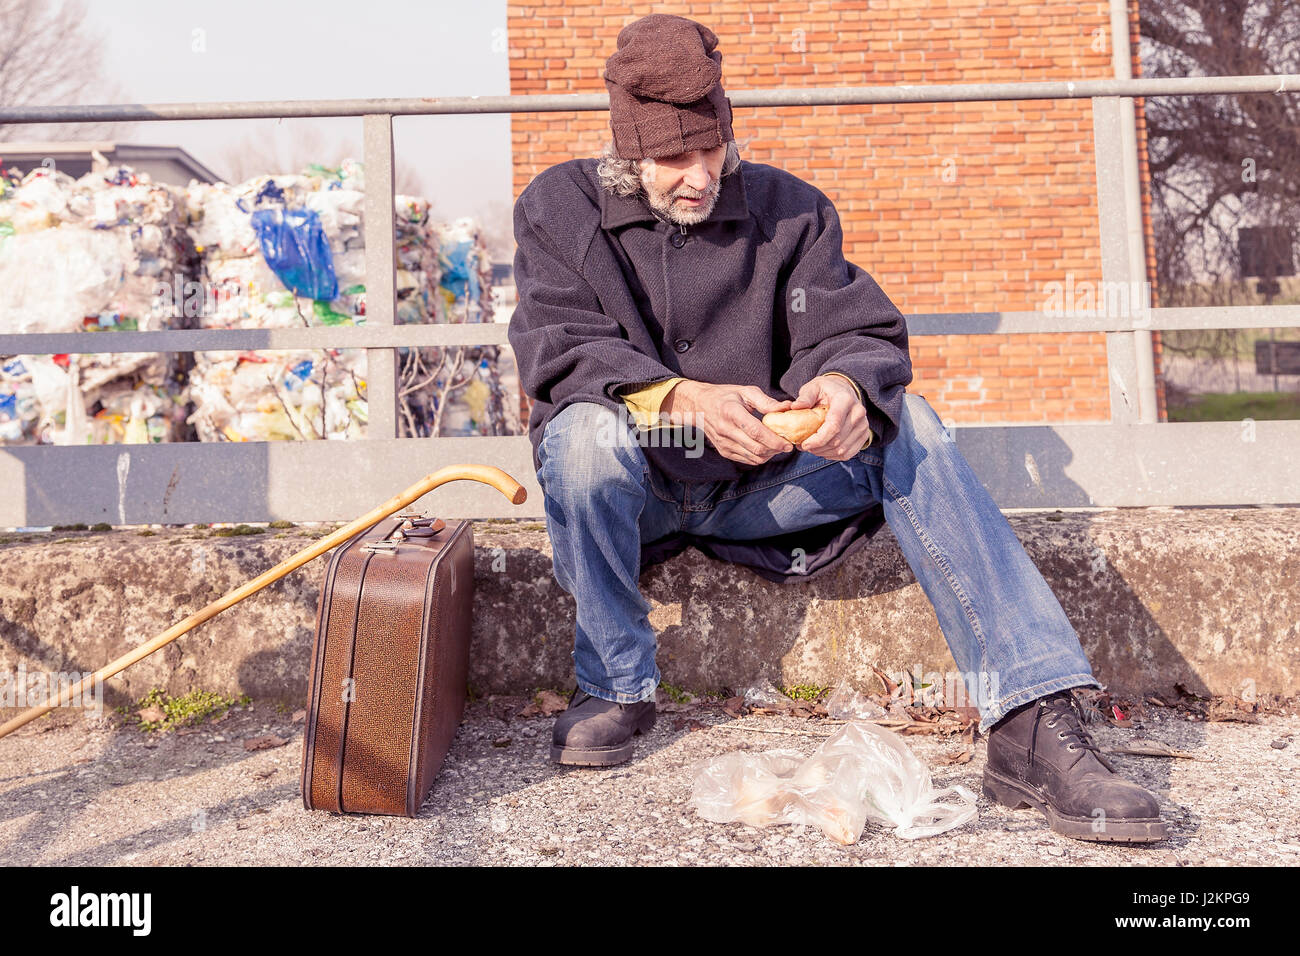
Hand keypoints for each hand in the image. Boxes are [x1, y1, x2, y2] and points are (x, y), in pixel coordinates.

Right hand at [663, 381, 795, 464]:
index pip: (756, 432)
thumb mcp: (745, 391)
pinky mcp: (724, 451)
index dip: (774, 440)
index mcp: (731, 412)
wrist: (699, 406)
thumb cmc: (725, 396)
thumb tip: (787, 408)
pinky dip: (760, 457)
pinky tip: (765, 447)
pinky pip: (747, 460)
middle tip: (787, 444)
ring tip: (777, 445)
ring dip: (769, 455)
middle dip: (776, 449)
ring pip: (753, 457)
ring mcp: (723, 443)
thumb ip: (766, 402)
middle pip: (756, 448)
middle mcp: (726, 430)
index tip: (788, 443)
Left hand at [788, 375, 869, 460]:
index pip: (834, 425)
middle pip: (837, 440)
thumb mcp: (813, 387)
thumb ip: (805, 397)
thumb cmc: (826, 390)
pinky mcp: (864, 435)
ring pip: (842, 450)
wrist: (844, 390)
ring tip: (811, 448)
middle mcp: (858, 412)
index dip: (818, 439)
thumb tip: (795, 407)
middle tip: (803, 446)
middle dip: (817, 448)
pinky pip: (848, 453)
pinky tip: (822, 450)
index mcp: (845, 400)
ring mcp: (863, 425)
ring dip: (823, 453)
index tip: (804, 444)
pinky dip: (833, 456)